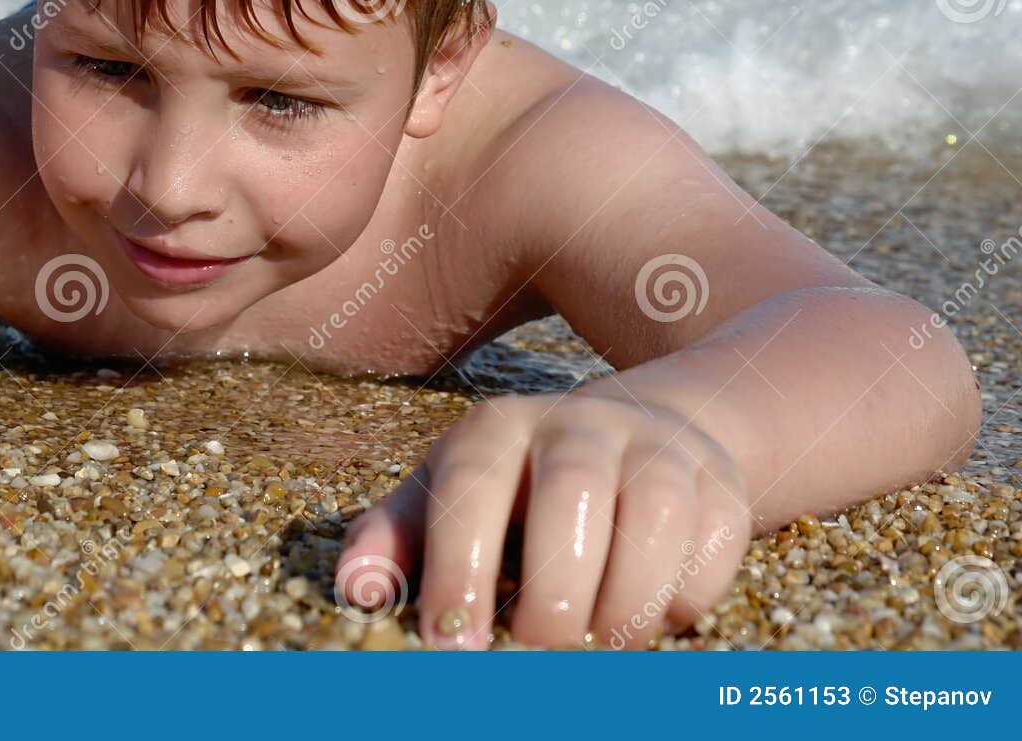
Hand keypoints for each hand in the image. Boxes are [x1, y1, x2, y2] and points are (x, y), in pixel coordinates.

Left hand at [336, 392, 750, 647]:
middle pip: (573, 490)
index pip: (471, 485)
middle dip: (556, 588)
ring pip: (656, 511)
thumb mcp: (441, 499)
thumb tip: (357, 592)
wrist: (629, 435)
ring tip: (602, 648)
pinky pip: (718, 536)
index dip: (460, 567)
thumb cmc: (511, 490)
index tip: (453, 648)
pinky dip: (689, 592)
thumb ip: (392, 542)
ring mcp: (658, 446)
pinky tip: (657, 621)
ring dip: (629, 599)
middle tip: (540, 654)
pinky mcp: (720, 480)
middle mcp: (578, 422)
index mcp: (496, 429)